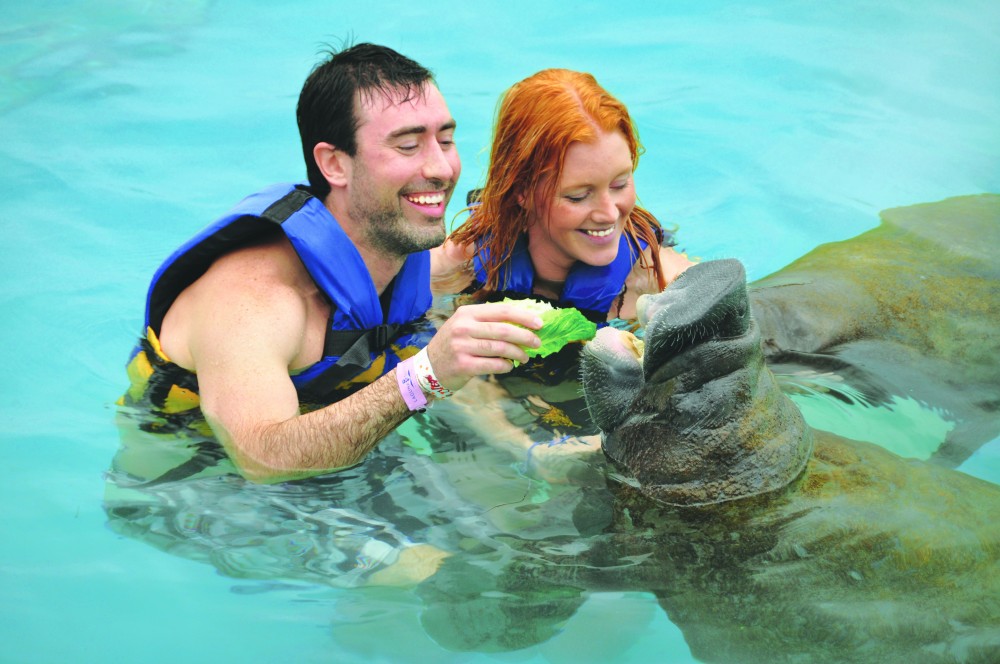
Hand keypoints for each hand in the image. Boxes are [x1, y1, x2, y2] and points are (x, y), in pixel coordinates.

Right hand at [426, 303, 542, 390]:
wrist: (429, 367)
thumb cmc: (454, 344)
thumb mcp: (465, 325)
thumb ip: (489, 322)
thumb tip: (523, 323)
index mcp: (467, 313)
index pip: (501, 311)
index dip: (523, 316)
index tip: (539, 323)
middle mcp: (463, 327)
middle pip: (503, 330)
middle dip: (525, 336)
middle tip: (537, 342)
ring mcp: (462, 346)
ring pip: (500, 348)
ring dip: (518, 353)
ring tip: (525, 357)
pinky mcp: (463, 365)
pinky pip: (493, 364)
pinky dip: (506, 366)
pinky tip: (509, 366)